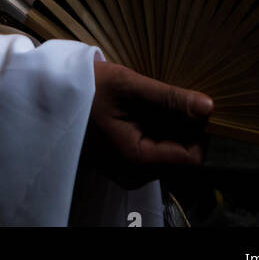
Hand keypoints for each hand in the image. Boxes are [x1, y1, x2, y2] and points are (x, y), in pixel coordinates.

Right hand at [83, 59, 213, 189]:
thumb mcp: (128, 85)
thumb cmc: (85, 87)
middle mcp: (135, 174)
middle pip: (181, 156)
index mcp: (137, 159)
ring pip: (169, 152)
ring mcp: (128, 171)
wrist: (49, 93)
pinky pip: (154, 150)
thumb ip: (169, 98)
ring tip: (149, 100)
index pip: (192, 157)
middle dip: (182, 127)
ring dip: (169, 126)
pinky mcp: (124, 163)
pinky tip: (140, 110)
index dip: (198, 129)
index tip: (188, 102)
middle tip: (165, 96)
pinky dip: (156, 130)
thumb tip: (209, 107)